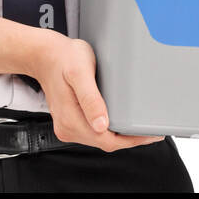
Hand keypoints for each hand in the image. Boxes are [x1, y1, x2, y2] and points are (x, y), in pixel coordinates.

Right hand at [29, 32, 166, 152]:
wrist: (45, 55)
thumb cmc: (63, 58)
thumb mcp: (79, 72)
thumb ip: (91, 99)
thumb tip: (101, 124)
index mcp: (70, 120)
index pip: (107, 141)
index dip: (132, 140)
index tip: (151, 135)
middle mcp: (67, 128)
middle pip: (105, 143)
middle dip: (130, 139)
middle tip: (152, 131)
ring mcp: (68, 126)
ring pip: (100, 139)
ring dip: (121, 136)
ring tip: (140, 127)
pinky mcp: (71, 121)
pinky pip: (94, 132)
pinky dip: (110, 130)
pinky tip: (121, 123)